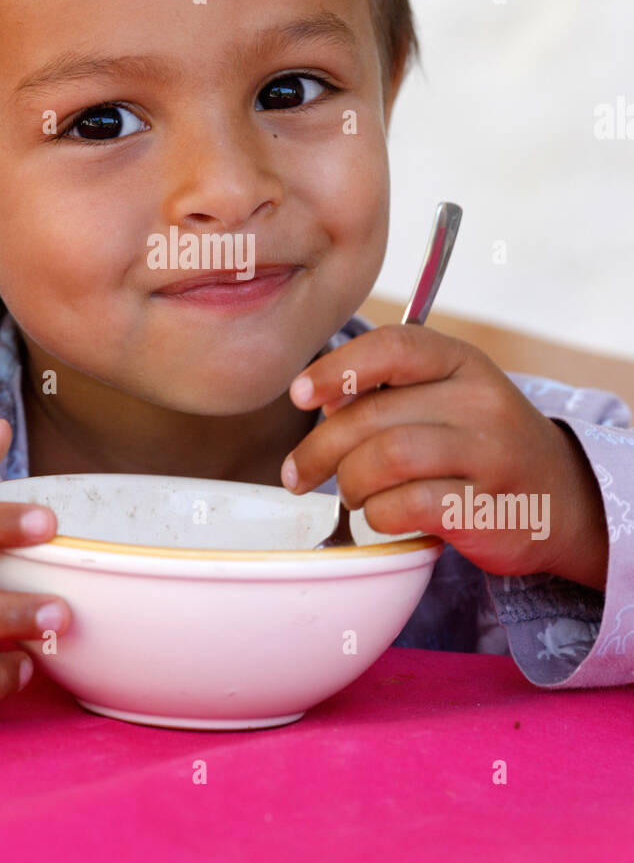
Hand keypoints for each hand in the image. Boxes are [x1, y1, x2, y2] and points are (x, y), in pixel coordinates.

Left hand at [280, 325, 608, 588]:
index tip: (299, 394)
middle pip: (374, 415)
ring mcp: (489, 455)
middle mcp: (480, 401)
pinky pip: (407, 506)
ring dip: (349, 482)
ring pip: (386, 459)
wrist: (563, 497)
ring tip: (350, 493)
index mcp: (462, 361)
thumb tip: (322, 400)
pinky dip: (377, 514)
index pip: (392, 347)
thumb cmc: (481, 443)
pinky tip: (381, 515)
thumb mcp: (447, 396)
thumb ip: (388, 391)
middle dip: (320, 448)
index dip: (337, 369)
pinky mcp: (486, 509)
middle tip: (298, 473)